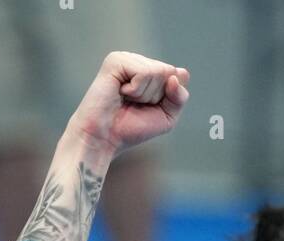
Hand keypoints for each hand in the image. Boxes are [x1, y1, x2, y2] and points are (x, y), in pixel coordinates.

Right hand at [69, 51, 189, 156]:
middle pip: (168, 72)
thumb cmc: (131, 129)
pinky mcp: (116, 60)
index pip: (178, 76)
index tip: (147, 108)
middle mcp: (139, 61)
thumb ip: (180, 97)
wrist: (103, 139)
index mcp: (150, 71)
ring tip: (126, 99)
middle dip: (156, 96)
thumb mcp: (166, 118)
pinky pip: (144, 72)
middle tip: (134, 105)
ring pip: (157, 71)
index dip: (168, 98)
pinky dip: (136, 90)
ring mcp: (127, 58)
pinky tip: (120, 93)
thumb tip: (178, 73)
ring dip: (145, 94)